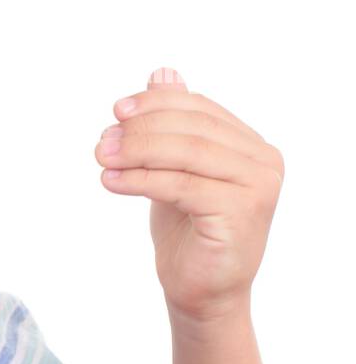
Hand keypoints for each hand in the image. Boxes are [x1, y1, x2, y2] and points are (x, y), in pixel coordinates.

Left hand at [94, 67, 283, 322]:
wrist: (201, 291)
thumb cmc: (187, 230)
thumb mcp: (174, 169)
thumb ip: (173, 126)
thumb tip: (162, 72)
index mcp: (250, 145)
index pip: (199, 109)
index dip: (156, 104)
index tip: (116, 111)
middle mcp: (263, 161)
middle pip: (191, 128)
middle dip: (140, 129)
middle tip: (101, 140)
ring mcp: (257, 186)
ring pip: (185, 153)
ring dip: (135, 151)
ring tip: (101, 157)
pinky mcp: (240, 212)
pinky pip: (181, 185)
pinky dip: (140, 179)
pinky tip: (110, 181)